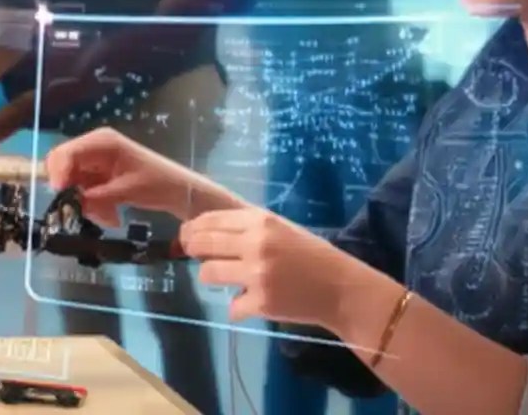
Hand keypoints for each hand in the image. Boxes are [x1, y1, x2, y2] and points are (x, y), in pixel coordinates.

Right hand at [44, 127, 235, 225]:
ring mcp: (94, 162)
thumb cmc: (157, 183)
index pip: (67, 152)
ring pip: (71, 183)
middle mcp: (94, 148)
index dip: (58, 172)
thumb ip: (96, 195)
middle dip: (70, 191)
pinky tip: (112, 215)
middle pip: (62, 166)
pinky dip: (92, 206)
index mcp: (102, 142)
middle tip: (80, 210)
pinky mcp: (97, 176)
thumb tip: (71, 200)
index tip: (59, 194)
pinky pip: (82, 192)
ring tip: (109, 217)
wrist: (177, 191)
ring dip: (85, 203)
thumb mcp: (126, 190)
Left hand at [180, 208, 356, 327]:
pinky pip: (231, 306)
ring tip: (229, 279)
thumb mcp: (281, 229)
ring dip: (212, 277)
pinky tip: (251, 303)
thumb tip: (206, 229)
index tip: (187, 236)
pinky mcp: (261, 303)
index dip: (193, 229)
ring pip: (207, 273)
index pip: (211, 220)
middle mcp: (256, 244)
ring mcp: (257, 275)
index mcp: (261, 221)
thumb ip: (248, 227)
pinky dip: (238, 307)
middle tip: (196, 256)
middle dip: (193, 250)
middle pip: (202, 244)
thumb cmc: (311, 255)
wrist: (340, 287)